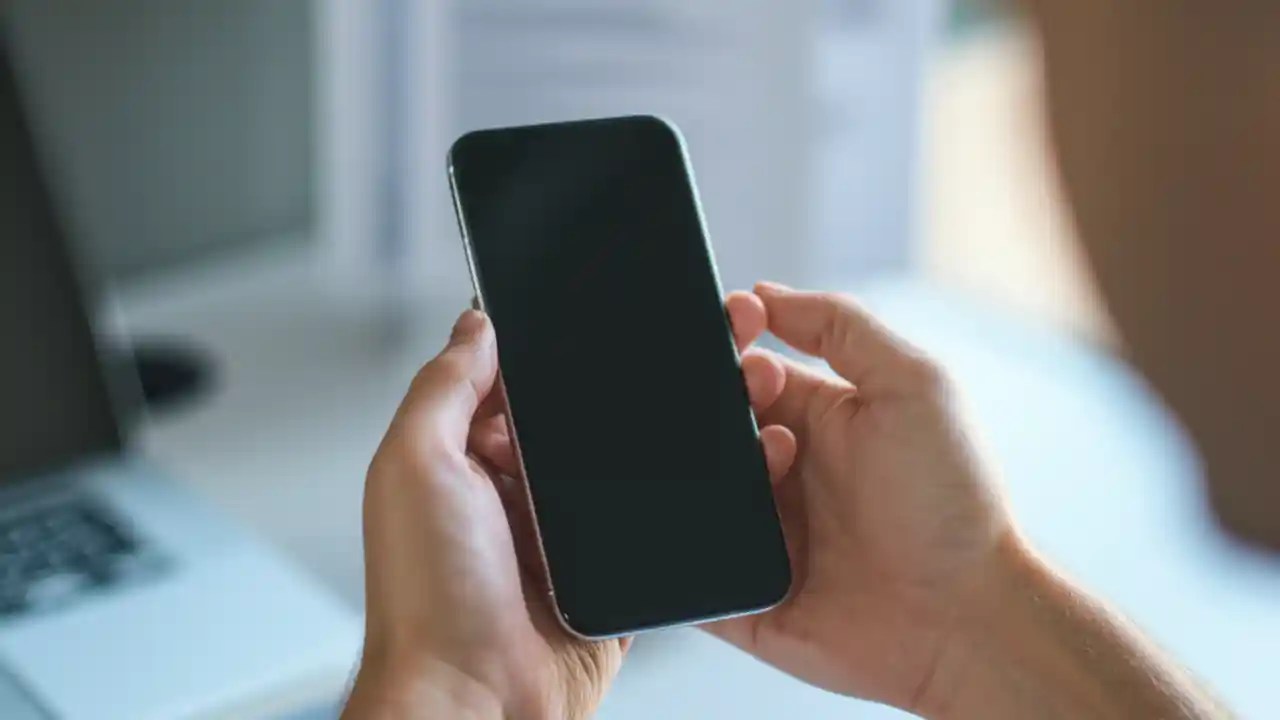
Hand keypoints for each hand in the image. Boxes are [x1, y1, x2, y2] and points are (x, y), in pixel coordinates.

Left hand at [346, 308, 797, 718]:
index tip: (583, 322)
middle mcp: (511, 501)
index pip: (509, 389)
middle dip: (600, 405)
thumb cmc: (427, 601)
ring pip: (614, 477)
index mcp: (463, 466)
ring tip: (677, 418)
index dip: (542, 357)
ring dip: (637, 457)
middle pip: (570, 430)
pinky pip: (646, 534)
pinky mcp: (607, 584)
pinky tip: (685, 485)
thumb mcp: (415, 466)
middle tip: (644, 368)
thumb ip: (443, 387)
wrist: (476, 704)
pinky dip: (664, 514)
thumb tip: (476, 322)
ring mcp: (561, 544)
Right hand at [710, 283, 1015, 712]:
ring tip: (768, 470)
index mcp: (821, 420)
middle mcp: (786, 474)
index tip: (740, 325)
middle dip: (718, 400)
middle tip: (757, 402)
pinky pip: (688, 565)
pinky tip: (705, 520)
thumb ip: (843, 327)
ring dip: (711, 469)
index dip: (737, 342)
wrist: (964, 621)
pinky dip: (678, 542)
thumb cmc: (952, 504)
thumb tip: (765, 292)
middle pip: (715, 423)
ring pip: (694, 487)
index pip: (752, 369)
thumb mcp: (915, 385)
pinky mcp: (743, 593)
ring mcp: (763, 534)